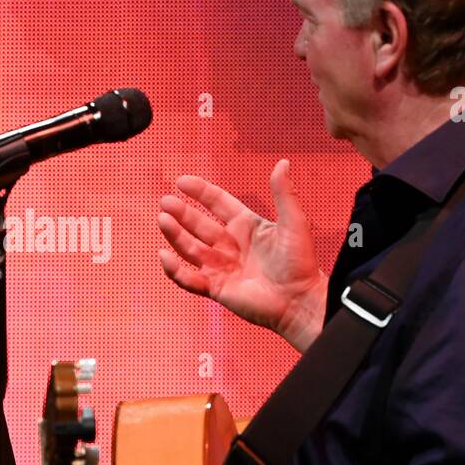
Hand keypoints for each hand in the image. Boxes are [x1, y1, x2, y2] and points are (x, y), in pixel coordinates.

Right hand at [158, 159, 326, 350]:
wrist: (300, 301)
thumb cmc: (301, 263)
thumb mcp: (294, 223)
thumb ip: (284, 194)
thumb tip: (282, 163)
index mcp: (246, 226)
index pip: (217, 203)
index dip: (199, 191)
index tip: (181, 181)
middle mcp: (230, 245)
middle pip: (198, 224)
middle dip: (181, 213)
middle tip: (165, 201)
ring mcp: (222, 267)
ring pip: (190, 248)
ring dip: (175, 235)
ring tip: (163, 220)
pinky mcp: (217, 289)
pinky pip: (190, 279)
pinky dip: (175, 270)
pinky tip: (165, 256)